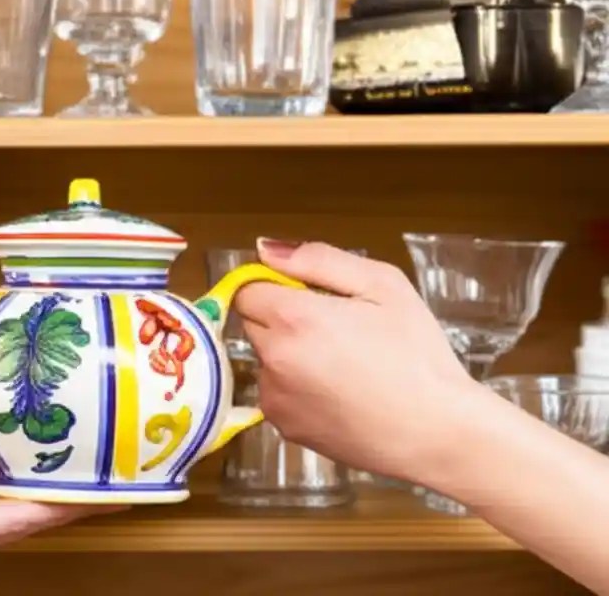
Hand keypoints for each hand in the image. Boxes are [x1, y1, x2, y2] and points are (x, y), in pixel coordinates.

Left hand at [232, 239, 483, 484]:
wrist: (437, 433)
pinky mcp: (283, 426)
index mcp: (293, 318)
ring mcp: (274, 396)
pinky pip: (277, 393)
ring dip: (289, 355)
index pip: (246, 289)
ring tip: (344, 366)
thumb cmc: (417, 354)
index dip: (275, 287)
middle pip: (254, 323)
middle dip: (283, 320)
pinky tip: (339, 395)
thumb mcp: (382, 286)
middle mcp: (273, 358)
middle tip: (337, 331)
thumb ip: (317, 260)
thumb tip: (264, 249)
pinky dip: (297, 389)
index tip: (310, 296)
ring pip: (266, 359)